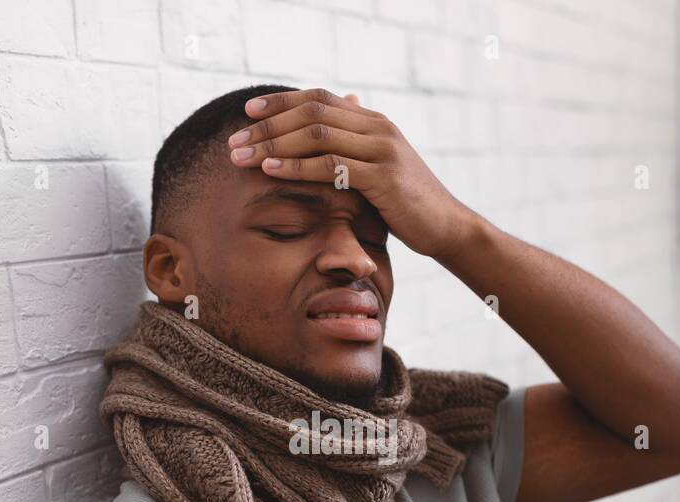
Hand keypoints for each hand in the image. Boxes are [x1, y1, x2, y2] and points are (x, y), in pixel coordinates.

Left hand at [227, 87, 477, 260]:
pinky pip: (330, 166)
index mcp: (371, 121)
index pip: (318, 98)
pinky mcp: (383, 177)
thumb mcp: (377, 168)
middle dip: (267, 125)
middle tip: (234, 139)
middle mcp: (376, 127)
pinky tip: (270, 170)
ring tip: (242, 156)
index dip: (280, 101)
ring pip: (316, 135)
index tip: (247, 111)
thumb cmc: (405, 202)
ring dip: (273, 145)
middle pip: (311, 112)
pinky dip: (296, 166)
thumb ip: (352, 147)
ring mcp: (381, 149)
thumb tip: (327, 129)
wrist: (445, 225)